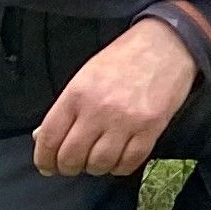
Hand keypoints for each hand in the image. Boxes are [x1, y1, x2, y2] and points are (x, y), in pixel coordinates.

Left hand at [31, 18, 195, 177]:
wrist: (168, 42)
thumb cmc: (125, 58)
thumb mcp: (86, 76)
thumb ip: (65, 109)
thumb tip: (42, 139)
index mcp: (77, 93)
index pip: (48, 139)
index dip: (44, 160)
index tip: (48, 166)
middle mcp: (99, 109)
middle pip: (71, 158)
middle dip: (69, 167)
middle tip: (75, 163)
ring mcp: (126, 120)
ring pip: (99, 164)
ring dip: (96, 167)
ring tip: (100, 157)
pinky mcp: (151, 127)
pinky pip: (128, 163)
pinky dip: (121, 167)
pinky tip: (120, 156)